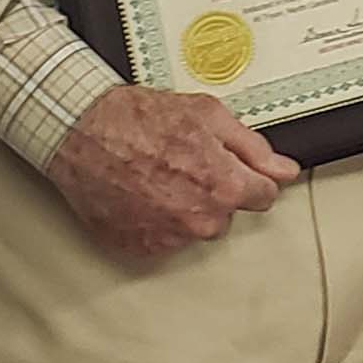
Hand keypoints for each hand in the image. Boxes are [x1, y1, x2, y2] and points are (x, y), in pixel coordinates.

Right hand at [46, 83, 299, 261]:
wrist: (78, 131)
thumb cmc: (135, 119)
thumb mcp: (207, 113)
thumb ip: (252, 147)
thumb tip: (283, 170)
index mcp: (224, 187)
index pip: (265, 197)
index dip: (252, 176)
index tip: (238, 168)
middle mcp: (199, 221)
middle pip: (228, 213)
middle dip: (215, 190)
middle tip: (186, 161)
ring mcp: (168, 239)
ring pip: (196, 227)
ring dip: (185, 206)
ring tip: (157, 173)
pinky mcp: (139, 249)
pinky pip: (164, 239)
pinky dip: (157, 219)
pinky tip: (141, 191)